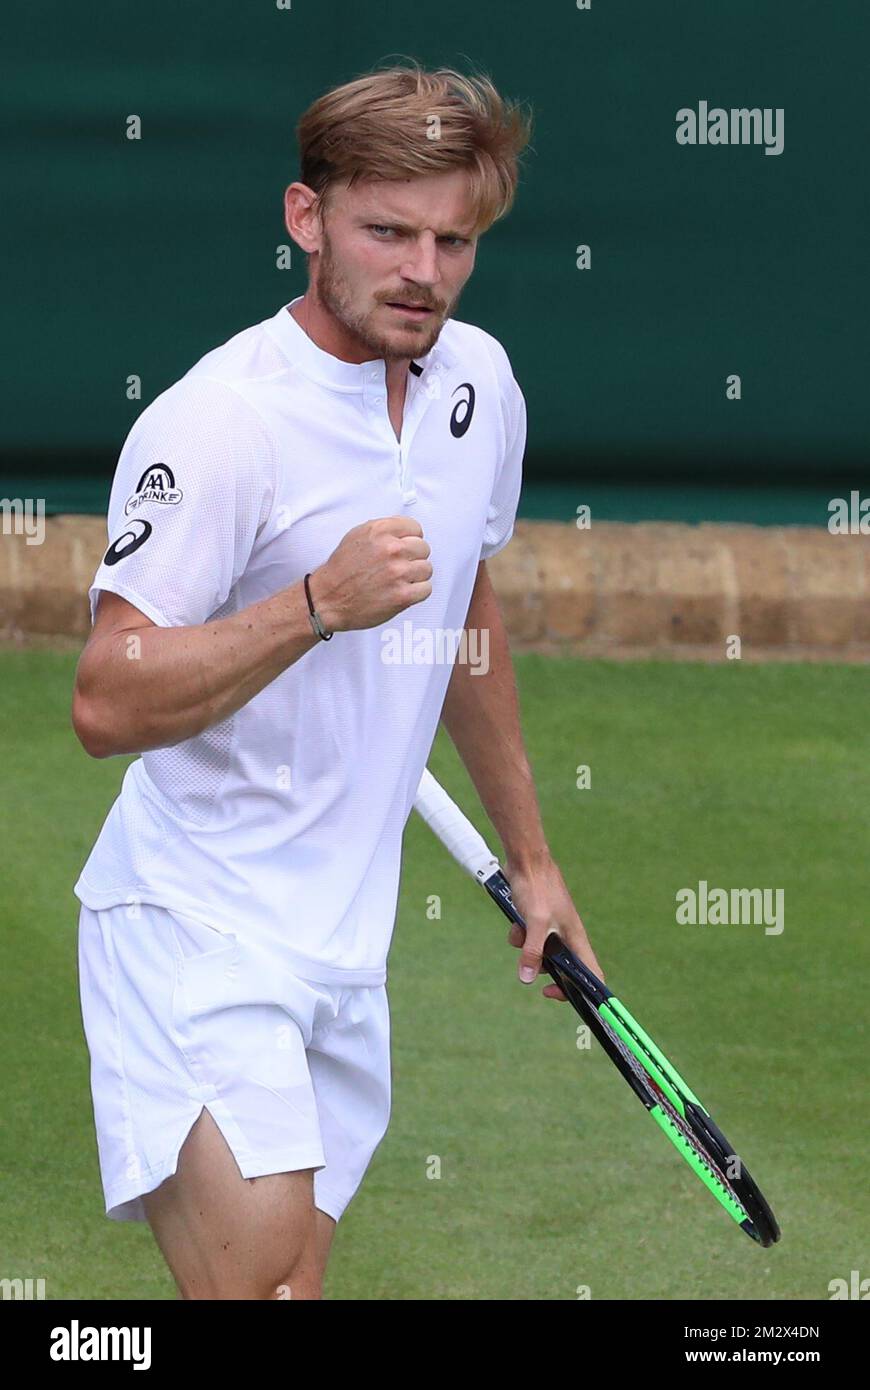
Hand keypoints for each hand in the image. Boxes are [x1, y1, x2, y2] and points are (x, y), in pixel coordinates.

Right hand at [309, 517, 431, 632]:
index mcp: (380, 531)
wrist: (328, 599)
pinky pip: (426, 589)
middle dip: (413, 557)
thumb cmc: (341, 571)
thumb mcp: (357, 536)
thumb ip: (383, 530)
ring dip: (415, 576)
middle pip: (423, 548)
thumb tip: (404, 531)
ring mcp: (398, 573)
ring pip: (426, 569)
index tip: (405, 547)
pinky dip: (416, 592)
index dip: (410, 539)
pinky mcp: (402, 595)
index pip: (415, 528)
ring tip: (399, 580)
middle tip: (399, 566)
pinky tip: (402, 591)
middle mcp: (391, 549)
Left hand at [504, 851, 603, 999]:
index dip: (584, 992)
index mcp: (575, 939)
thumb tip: (527, 980)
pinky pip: (528, 939)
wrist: (527, 860)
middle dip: (545, 971)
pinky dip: (520, 935)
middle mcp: (566, 936)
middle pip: (563, 967)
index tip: (567, 999)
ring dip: (527, 950)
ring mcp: (552, 929)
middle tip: (530, 972)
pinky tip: (515, 924)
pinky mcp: (537, 921)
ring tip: (521, 934)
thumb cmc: (538, 888)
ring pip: (541, 953)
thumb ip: (532, 952)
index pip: (590, 973)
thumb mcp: (535, 924)